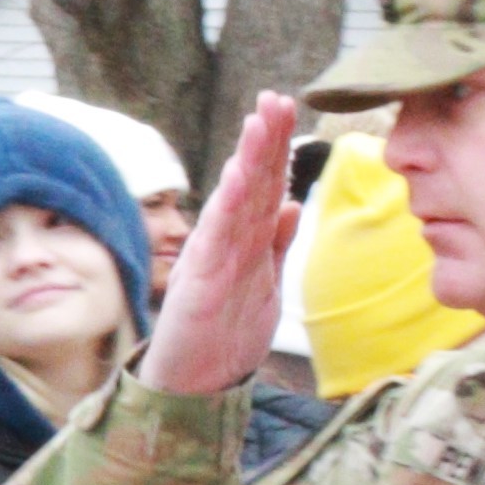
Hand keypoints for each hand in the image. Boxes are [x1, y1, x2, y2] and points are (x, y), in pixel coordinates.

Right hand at [140, 91, 305, 395]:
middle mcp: (226, 243)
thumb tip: (290, 205)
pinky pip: (217, 238)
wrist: (194, 385)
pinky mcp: (200, 282)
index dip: (277, 151)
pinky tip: (235, 176)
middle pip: (249, 184)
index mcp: (245, 242)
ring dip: (247, 160)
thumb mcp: (263, 284)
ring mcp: (212, 259)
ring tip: (258, 121)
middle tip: (275, 98)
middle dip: (263, 141)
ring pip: (235, 201)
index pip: (264, 188)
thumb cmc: (223, 335)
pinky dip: (227, 205)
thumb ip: (274, 245)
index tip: (287, 110)